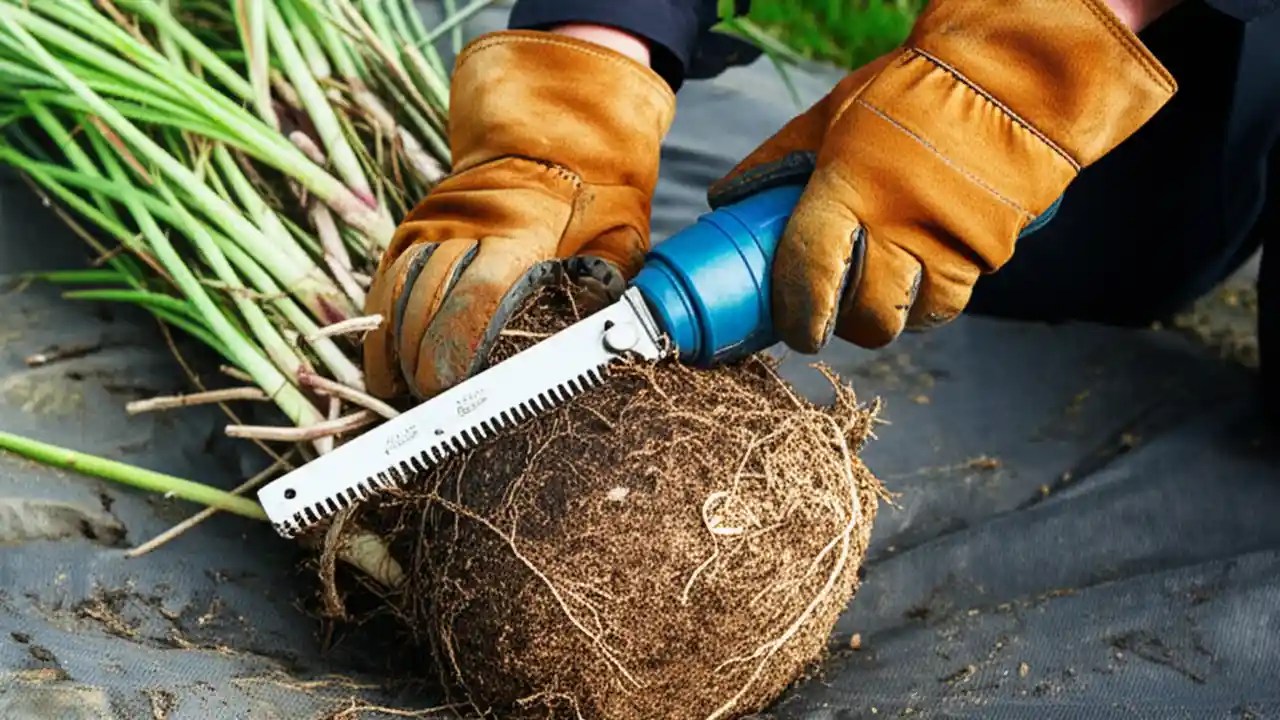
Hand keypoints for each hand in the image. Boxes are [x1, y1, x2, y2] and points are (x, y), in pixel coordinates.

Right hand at [363, 30, 674, 399]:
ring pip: (399, 293)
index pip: (477, 297)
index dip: (457, 347)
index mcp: (520, 229)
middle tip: (430, 408)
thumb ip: (607, 283)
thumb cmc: (597, 191)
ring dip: (395, 349)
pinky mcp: (415, 227)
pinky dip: (380, 324)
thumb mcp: (621, 230)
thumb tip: (603, 341)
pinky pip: (386, 278)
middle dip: (424, 361)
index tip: (450, 392)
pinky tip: (382, 365)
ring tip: (401, 397)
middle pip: (429, 302)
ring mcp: (434, 223)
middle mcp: (465, 225)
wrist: (557, 127)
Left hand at [708, 0, 1177, 352]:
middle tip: (833, 311)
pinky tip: (915, 281)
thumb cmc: (910, 92)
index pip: (809, 274)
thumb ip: (780, 159)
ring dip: (888, 317)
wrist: (1008, 77)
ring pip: (911, 318)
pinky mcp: (989, 253)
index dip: (798, 315)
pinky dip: (927, 303)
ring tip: (875, 295)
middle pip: (866, 316)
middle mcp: (898, 225)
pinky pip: (950, 302)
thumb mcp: (832, 114)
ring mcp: (948, 243)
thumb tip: (727, 198)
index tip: (794, 326)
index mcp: (849, 187)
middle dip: (845, 324)